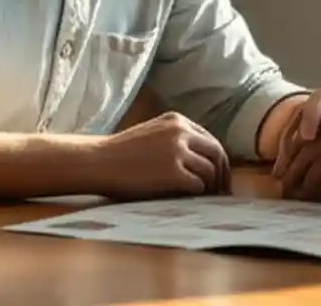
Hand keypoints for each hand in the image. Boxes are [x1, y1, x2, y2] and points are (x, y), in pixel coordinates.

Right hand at [94, 112, 230, 198]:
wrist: (98, 162)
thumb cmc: (121, 154)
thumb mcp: (152, 134)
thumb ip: (175, 139)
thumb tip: (202, 161)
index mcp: (176, 120)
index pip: (209, 139)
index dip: (217, 159)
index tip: (219, 174)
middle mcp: (181, 132)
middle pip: (216, 152)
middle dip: (222, 173)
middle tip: (222, 191)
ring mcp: (177, 151)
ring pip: (210, 170)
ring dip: (211, 186)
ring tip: (206, 198)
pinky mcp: (173, 173)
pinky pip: (198, 185)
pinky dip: (198, 194)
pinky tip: (190, 199)